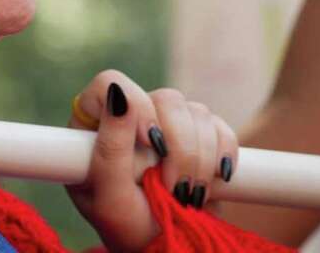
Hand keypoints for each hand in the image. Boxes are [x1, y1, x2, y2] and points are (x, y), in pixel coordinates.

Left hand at [66, 71, 238, 251]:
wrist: (167, 249)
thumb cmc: (127, 228)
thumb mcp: (109, 198)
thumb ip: (110, 149)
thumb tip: (121, 94)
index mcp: (95, 127)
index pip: (110, 83)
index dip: (136, 103)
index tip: (151, 143)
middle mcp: (131, 119)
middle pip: (165, 98)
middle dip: (179, 147)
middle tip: (174, 188)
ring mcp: (167, 125)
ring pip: (196, 112)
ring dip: (200, 159)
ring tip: (188, 195)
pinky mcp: (200, 137)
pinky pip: (221, 128)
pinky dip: (224, 156)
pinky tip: (215, 183)